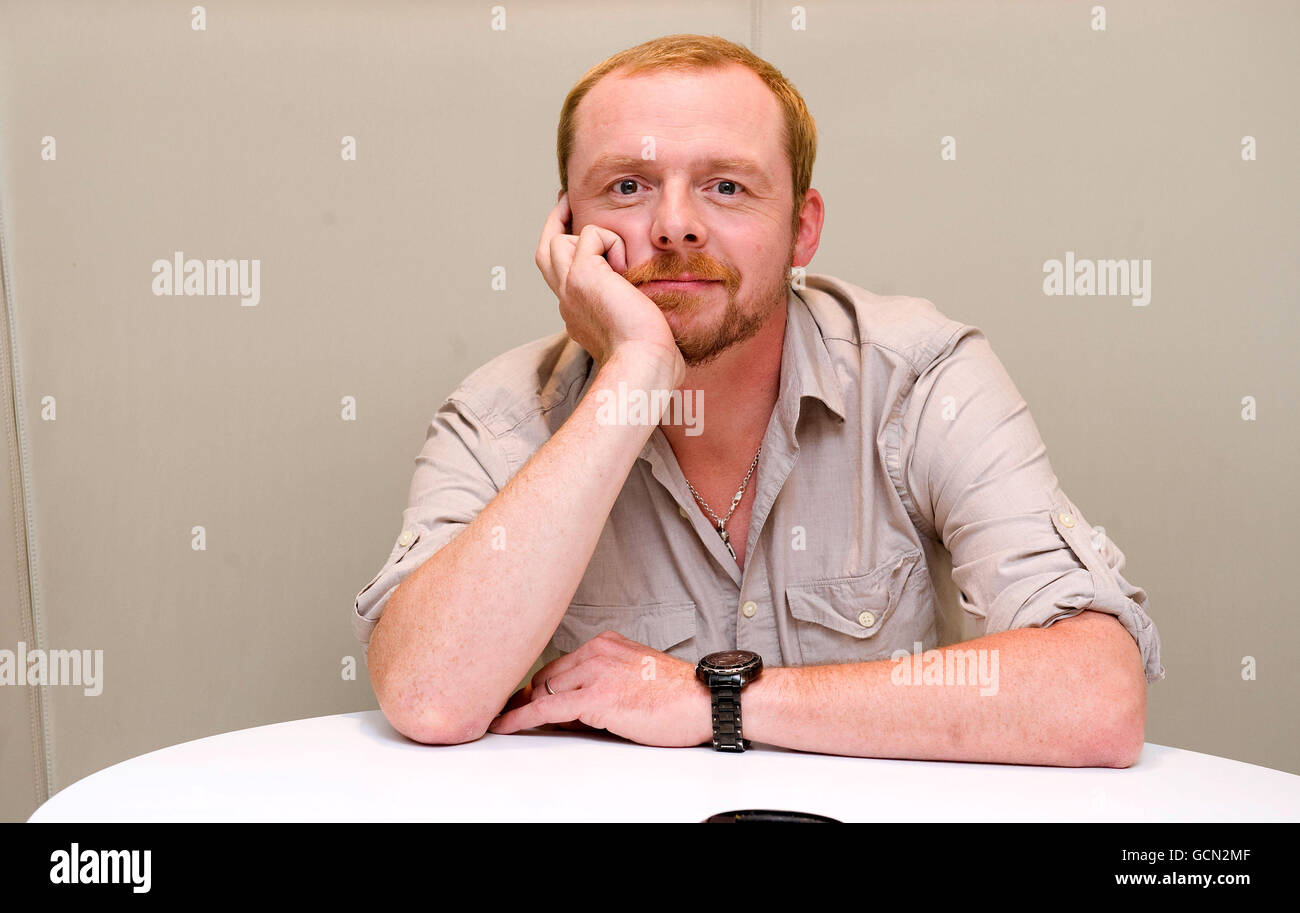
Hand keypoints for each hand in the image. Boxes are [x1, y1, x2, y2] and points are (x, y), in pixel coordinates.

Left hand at [488, 630, 712, 747]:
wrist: (702, 701)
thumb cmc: (677, 695)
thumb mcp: (634, 675)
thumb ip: (603, 680)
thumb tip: (572, 705)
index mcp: (607, 643)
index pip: (559, 663)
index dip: (537, 683)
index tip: (520, 694)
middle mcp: (597, 651)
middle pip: (546, 676)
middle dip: (529, 697)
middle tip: (508, 712)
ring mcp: (594, 672)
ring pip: (543, 692)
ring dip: (527, 709)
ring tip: (506, 722)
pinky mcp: (594, 697)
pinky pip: (544, 709)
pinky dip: (519, 718)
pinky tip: (503, 724)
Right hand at [535, 193, 684, 386]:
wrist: (644, 364)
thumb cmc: (651, 358)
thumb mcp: (638, 331)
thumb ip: (636, 312)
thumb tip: (652, 306)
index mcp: (578, 316)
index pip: (562, 277)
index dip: (567, 254)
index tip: (577, 234)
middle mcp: (567, 302)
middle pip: (546, 253)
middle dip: (555, 224)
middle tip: (566, 201)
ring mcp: (568, 288)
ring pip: (558, 240)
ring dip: (591, 236)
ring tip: (619, 247)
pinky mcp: (581, 275)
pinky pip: (591, 235)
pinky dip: (611, 241)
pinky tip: (627, 267)